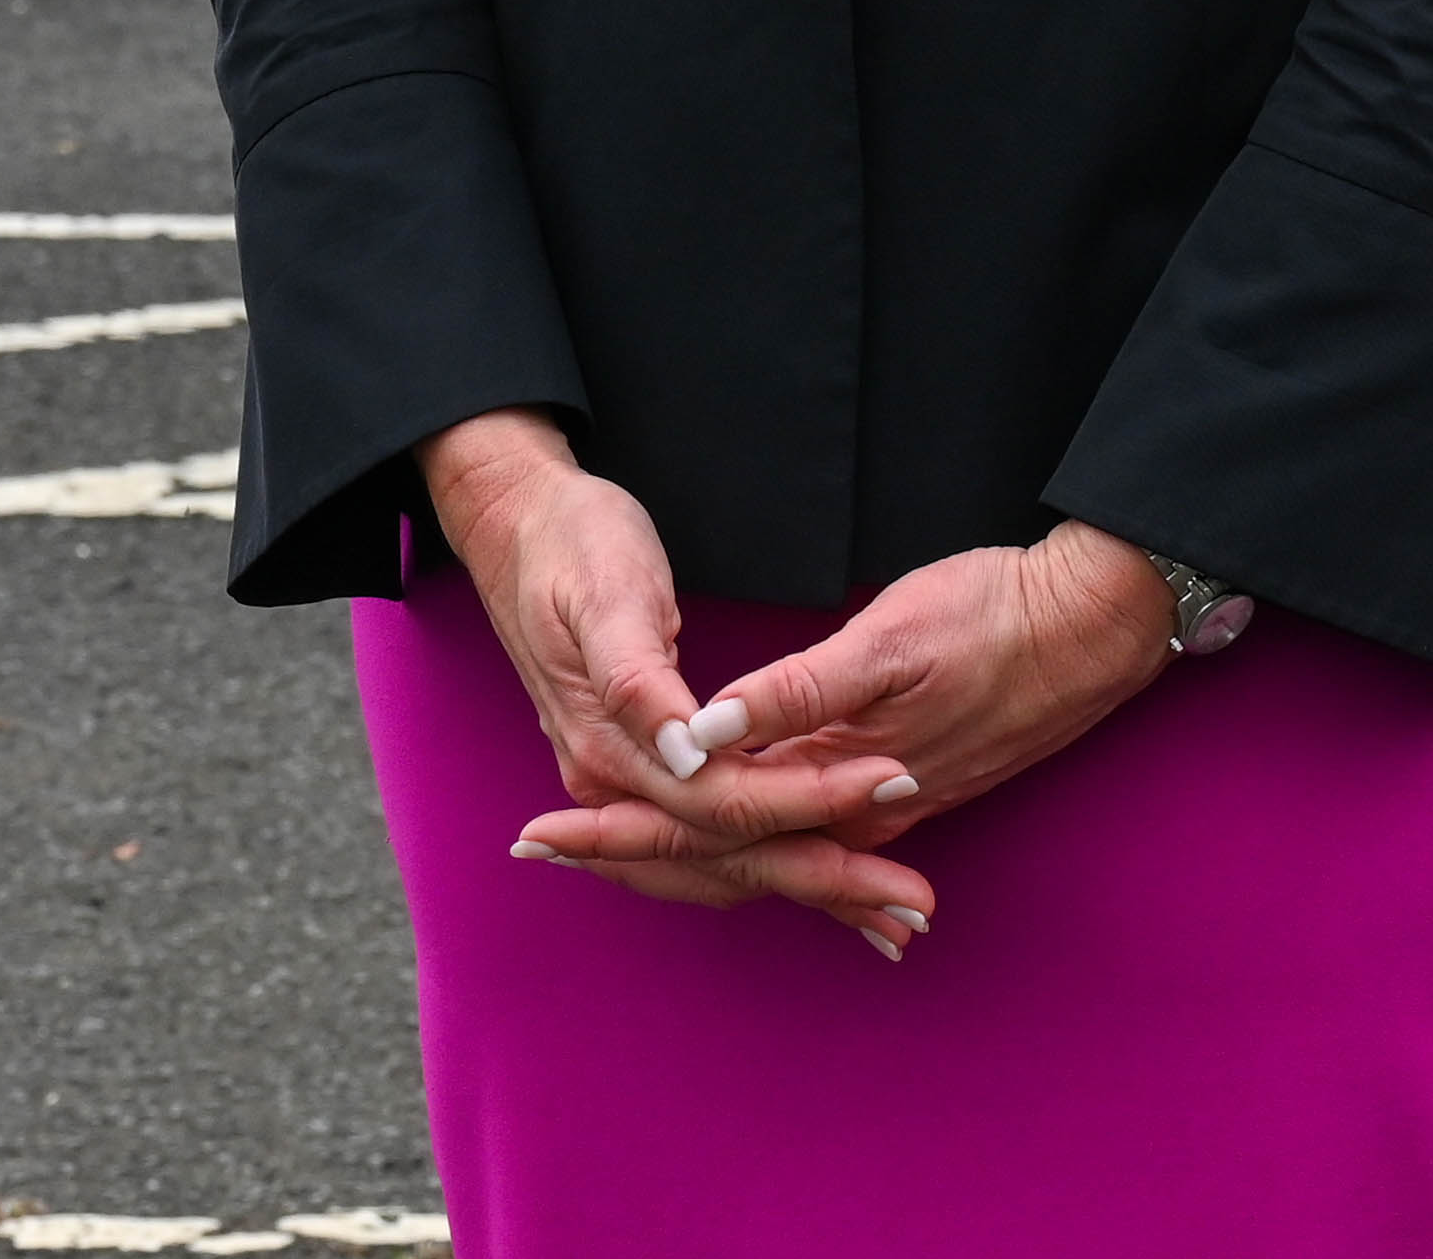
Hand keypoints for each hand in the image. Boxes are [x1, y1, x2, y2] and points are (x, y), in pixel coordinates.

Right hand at [422, 409, 942, 959]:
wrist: (516, 523)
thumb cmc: (569, 544)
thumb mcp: (603, 595)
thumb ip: (639, 682)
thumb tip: (686, 753)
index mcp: (607, 746)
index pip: (724, 802)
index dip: (811, 801)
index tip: (891, 787)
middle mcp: (613, 780)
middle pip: (732, 853)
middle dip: (828, 879)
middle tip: (916, 905)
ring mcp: (627, 781)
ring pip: (728, 860)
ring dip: (811, 884)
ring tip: (893, 911)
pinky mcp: (647, 770)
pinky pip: (717, 840)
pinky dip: (774, 862)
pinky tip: (827, 874)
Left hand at [594, 517, 1181, 850]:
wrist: (1091, 625)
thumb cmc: (992, 619)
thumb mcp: (890, 644)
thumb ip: (795, 695)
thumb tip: (705, 735)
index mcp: (841, 784)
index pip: (705, 827)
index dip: (620, 830)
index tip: (543, 836)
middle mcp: (856, 811)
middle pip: (722, 853)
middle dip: (629, 851)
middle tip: (538, 847)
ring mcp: (879, 802)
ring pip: (755, 846)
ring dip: (678, 851)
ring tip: (593, 846)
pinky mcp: (896, 780)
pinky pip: (799, 830)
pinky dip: (747, 840)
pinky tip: (721, 836)